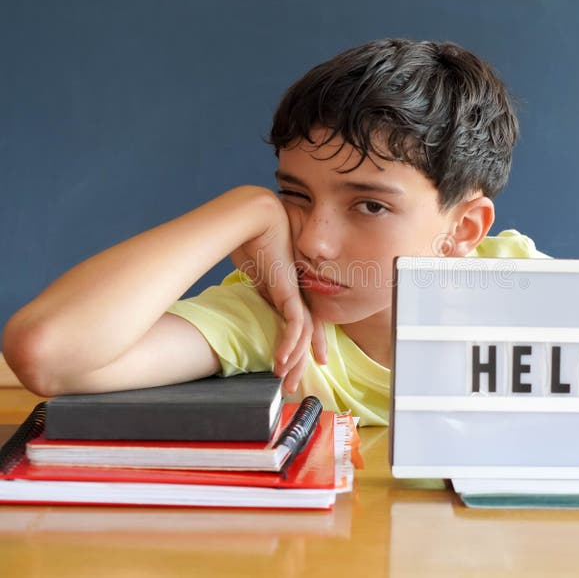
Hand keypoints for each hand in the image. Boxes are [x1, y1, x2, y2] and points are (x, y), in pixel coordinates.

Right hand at [229, 198, 326, 392]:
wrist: (252, 217)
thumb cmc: (249, 236)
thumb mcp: (255, 270)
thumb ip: (260, 286)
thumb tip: (253, 294)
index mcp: (288, 288)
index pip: (302, 322)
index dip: (303, 345)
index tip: (299, 364)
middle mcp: (296, 291)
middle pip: (306, 333)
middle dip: (300, 362)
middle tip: (293, 385)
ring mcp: (296, 291)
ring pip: (304, 333)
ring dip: (294, 360)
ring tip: (286, 380)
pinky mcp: (290, 290)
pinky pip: (296, 323)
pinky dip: (290, 343)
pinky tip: (284, 359)